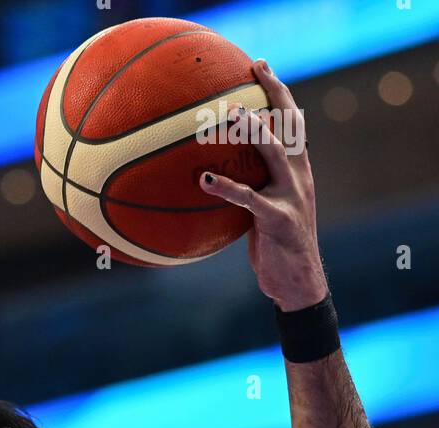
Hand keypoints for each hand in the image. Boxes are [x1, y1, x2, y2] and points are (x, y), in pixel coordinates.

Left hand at [201, 60, 327, 311]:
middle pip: (288, 125)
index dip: (278, 92)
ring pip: (273, 153)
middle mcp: (299, 176)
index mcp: (298, 170)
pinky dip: (226, 188)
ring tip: (230, 115)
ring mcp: (292, 196)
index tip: (260, 67)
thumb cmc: (277, 248)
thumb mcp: (267, 211)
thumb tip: (216, 176)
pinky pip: (248, 199)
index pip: (292, 122)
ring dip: (253, 131)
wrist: (299, 284)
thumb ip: (253, 188)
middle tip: (253, 71)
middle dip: (273, 94)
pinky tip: (203, 179)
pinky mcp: (278, 220)